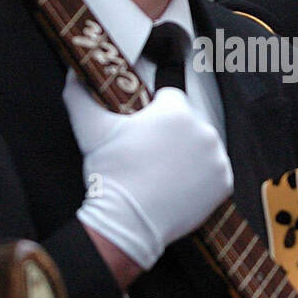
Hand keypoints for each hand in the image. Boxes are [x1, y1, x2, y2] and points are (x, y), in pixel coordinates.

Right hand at [63, 79, 231, 271]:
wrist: (126, 223)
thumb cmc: (111, 176)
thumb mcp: (89, 130)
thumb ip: (80, 95)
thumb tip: (74, 74)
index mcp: (176, 111)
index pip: (171, 98)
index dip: (154, 112)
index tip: (143, 131)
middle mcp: (203, 131)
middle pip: (189, 122)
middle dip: (172, 134)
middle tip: (150, 155)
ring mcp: (216, 158)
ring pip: (202, 146)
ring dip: (189, 154)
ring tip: (163, 171)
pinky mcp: (224, 182)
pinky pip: (214, 171)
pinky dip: (202, 177)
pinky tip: (179, 184)